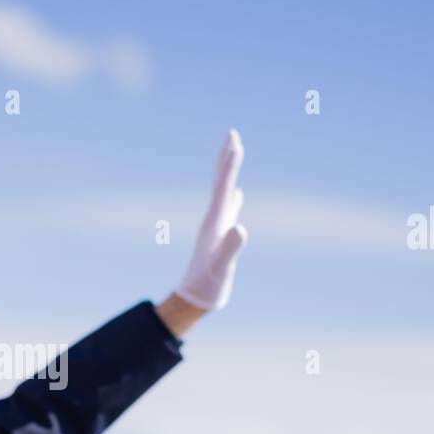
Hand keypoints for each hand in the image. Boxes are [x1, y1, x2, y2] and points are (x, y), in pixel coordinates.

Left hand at [174, 128, 247, 310]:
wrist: (192, 300)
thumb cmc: (207, 287)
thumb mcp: (221, 269)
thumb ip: (229, 248)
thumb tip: (240, 227)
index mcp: (214, 224)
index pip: (223, 188)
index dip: (230, 165)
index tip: (235, 141)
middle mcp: (213, 221)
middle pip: (220, 183)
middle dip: (226, 158)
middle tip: (232, 134)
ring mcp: (215, 228)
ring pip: (223, 193)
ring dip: (228, 172)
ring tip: (233, 153)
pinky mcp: (219, 237)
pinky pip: (228, 211)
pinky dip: (233, 197)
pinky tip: (237, 193)